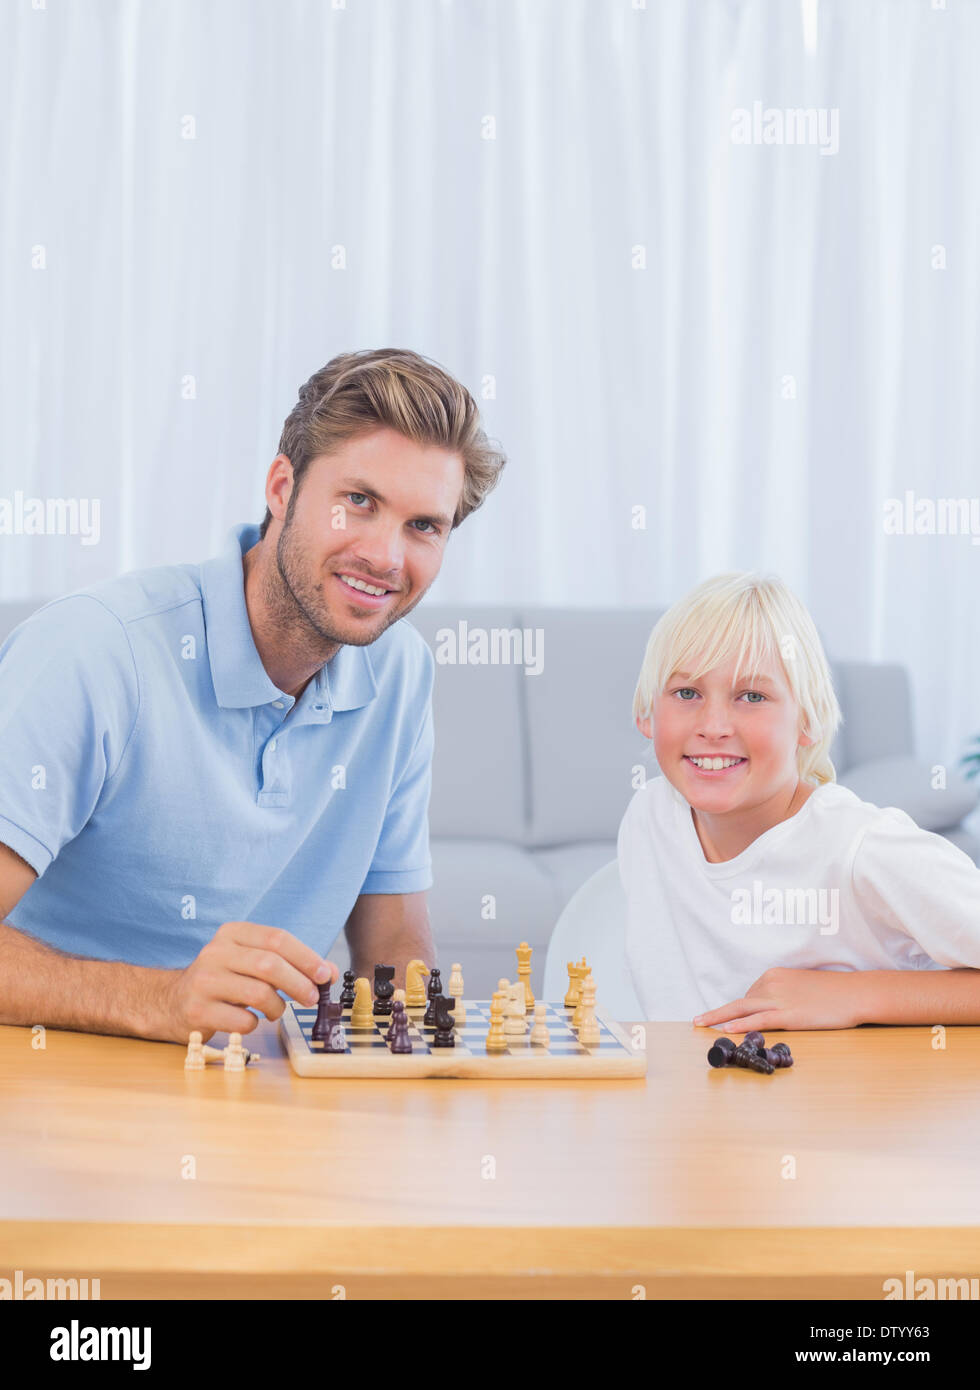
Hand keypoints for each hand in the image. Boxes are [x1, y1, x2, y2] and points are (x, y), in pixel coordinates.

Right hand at [157, 921, 338, 1043]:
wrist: (171, 1002)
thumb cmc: (223, 981)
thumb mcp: (250, 962)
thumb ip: (288, 964)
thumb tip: (328, 973)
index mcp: (232, 934)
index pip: (277, 938)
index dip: (306, 957)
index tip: (324, 976)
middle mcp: (215, 952)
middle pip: (269, 964)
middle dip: (298, 983)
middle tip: (311, 999)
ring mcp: (204, 981)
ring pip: (258, 993)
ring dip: (278, 1007)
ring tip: (277, 1011)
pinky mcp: (198, 1010)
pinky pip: (242, 1020)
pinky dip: (256, 1024)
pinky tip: (251, 1020)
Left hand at [692, 966, 865, 1032]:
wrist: (856, 993)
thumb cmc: (833, 992)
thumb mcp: (802, 986)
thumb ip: (784, 994)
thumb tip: (774, 1007)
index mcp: (774, 975)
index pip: (749, 994)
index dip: (738, 1010)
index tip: (722, 1018)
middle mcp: (772, 983)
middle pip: (740, 1001)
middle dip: (718, 1013)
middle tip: (698, 1021)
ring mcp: (780, 999)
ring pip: (742, 1010)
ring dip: (719, 1018)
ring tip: (700, 1025)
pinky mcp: (790, 1015)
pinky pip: (759, 1020)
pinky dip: (741, 1025)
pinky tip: (726, 1030)